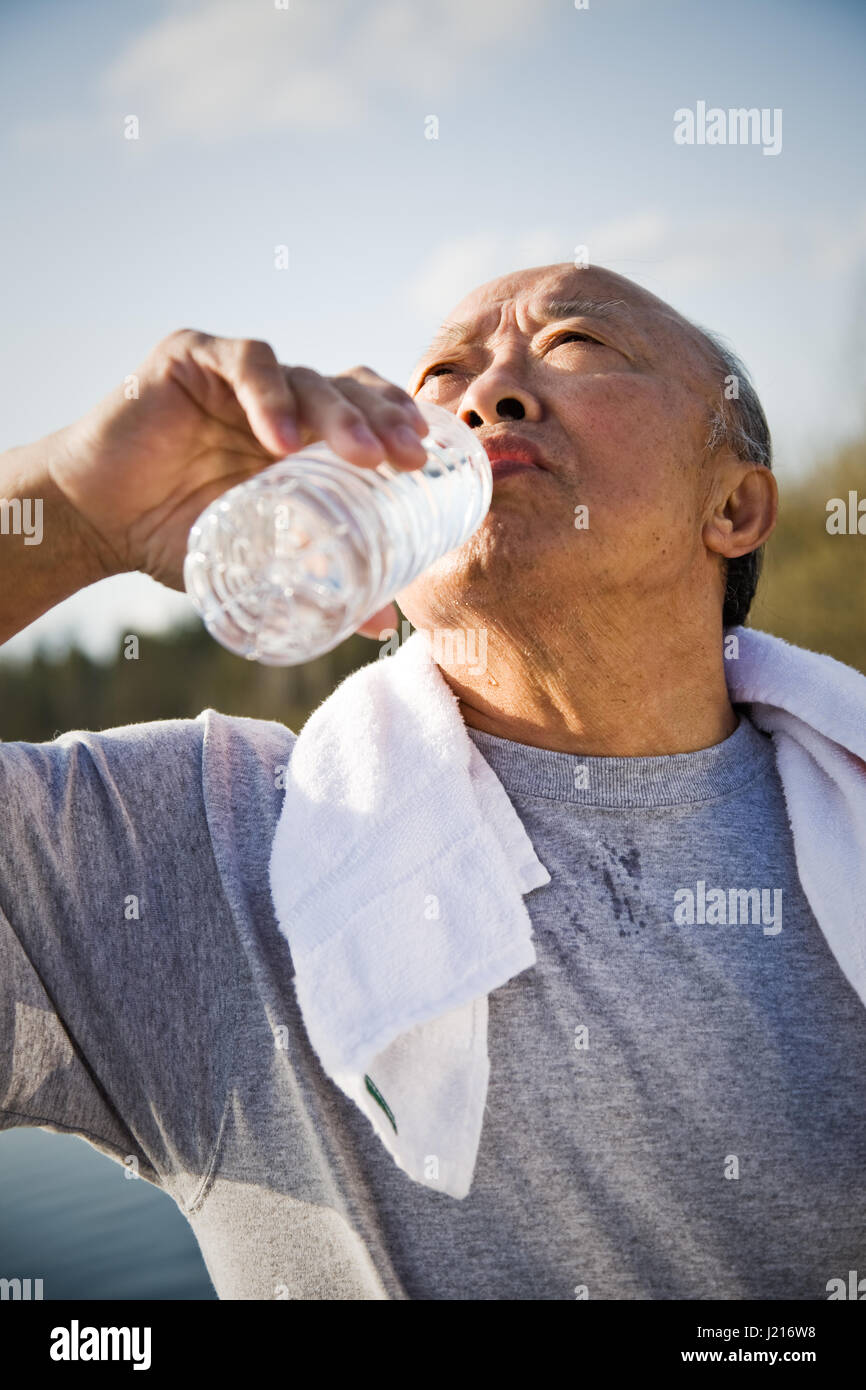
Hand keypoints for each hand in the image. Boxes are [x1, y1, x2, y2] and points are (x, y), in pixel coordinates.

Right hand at [50, 331, 428, 638]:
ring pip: (305, 376)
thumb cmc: (177, 536)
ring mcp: (236, 372)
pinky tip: (281, 440)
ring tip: (362, 458)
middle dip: (383, 422)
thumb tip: (383, 624)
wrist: (95, 523)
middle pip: (347, 391)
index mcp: (302, 434)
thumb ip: (317, 579)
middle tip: (407, 460)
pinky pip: (244, 363)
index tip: (427, 462)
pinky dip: (268, 396)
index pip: (366, 411)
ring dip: (339, 415)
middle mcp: (277, 397)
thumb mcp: (258, 562)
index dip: (399, 425)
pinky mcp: (192, 356)